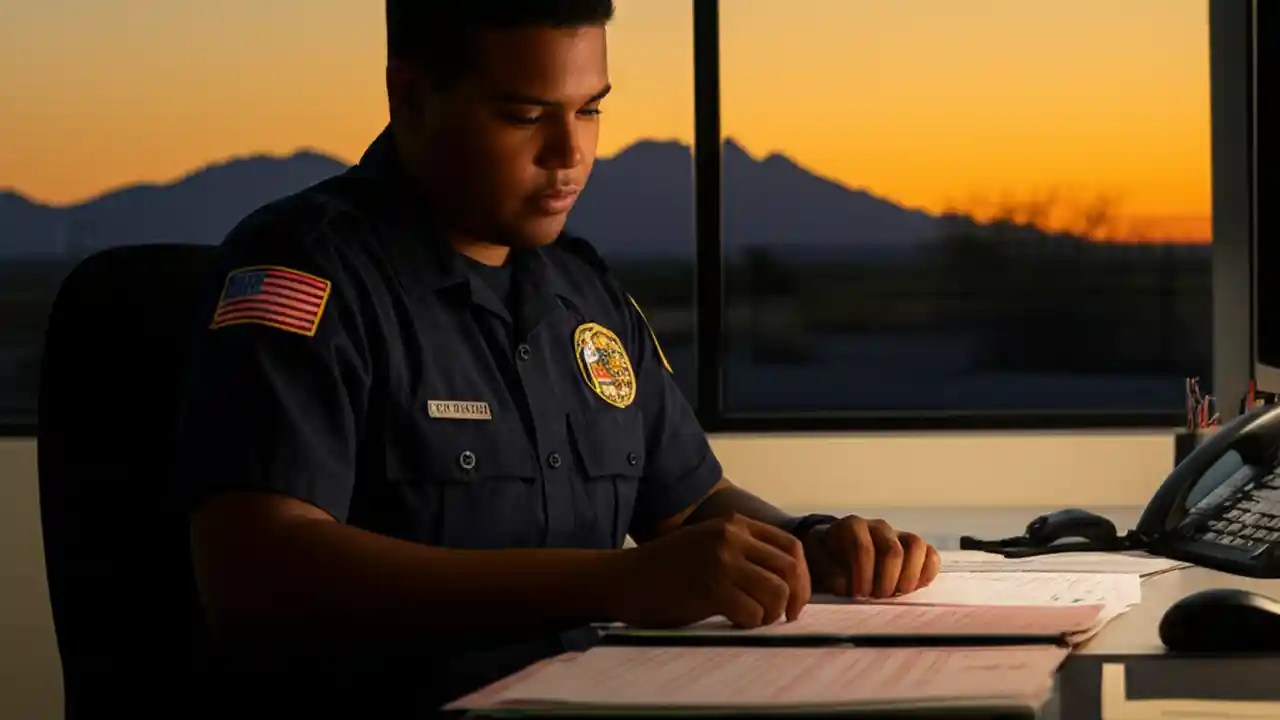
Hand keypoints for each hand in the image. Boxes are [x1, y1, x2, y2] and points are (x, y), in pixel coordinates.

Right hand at [610, 513, 810, 628]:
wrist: (624, 578)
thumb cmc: (666, 569)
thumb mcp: (709, 545)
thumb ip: (744, 553)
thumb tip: (787, 583)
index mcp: (735, 525)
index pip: (791, 547)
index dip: (802, 577)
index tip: (795, 600)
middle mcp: (732, 538)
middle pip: (790, 568)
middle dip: (797, 598)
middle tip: (785, 617)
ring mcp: (721, 561)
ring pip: (777, 592)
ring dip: (771, 614)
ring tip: (754, 620)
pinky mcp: (710, 588)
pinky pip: (753, 613)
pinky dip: (749, 624)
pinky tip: (733, 623)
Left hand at [802, 516, 940, 598]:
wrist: (832, 553)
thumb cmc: (826, 561)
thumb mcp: (819, 566)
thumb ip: (831, 576)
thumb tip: (847, 586)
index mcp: (852, 526)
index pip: (864, 548)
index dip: (863, 575)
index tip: (858, 595)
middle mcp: (877, 526)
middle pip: (893, 550)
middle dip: (886, 580)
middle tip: (878, 597)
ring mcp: (898, 535)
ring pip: (917, 546)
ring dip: (909, 576)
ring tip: (897, 594)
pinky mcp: (913, 548)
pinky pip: (930, 555)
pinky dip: (926, 573)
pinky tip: (913, 589)